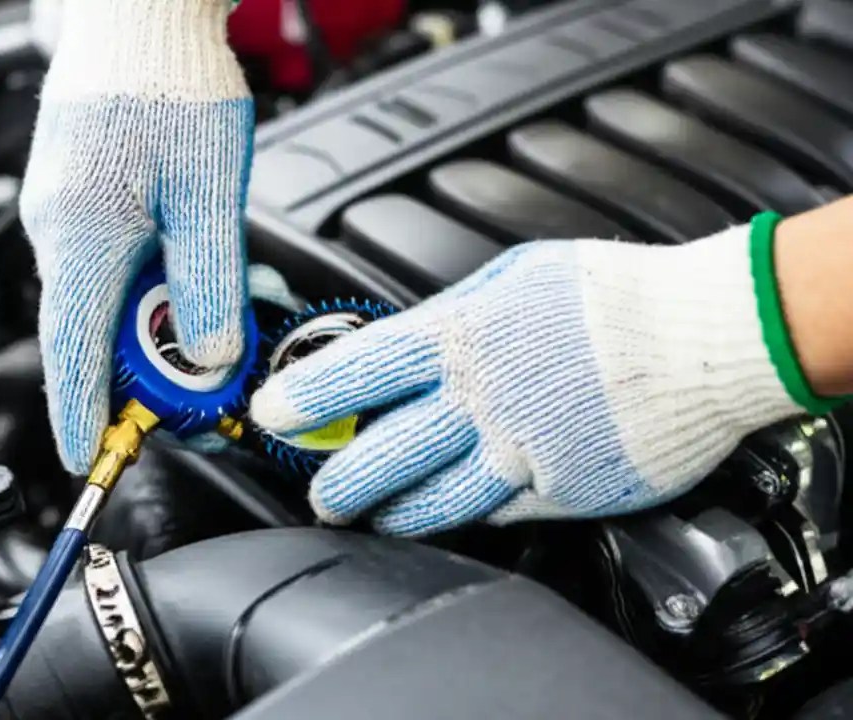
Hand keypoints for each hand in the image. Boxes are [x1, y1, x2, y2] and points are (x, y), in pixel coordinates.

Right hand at [20, 0, 252, 473]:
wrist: (141, 5)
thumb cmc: (172, 77)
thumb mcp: (210, 194)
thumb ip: (208, 285)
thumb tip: (208, 355)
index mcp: (81, 238)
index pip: (71, 356)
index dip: (81, 417)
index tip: (89, 461)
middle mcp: (55, 227)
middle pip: (89, 332)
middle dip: (138, 372)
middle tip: (193, 391)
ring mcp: (59, 206)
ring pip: (100, 296)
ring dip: (147, 324)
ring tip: (202, 327)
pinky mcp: (75, 188)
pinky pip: (102, 260)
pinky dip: (141, 284)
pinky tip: (182, 274)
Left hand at [250, 223, 804, 535]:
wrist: (710, 335)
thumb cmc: (617, 296)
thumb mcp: (517, 277)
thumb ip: (455, 317)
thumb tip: (410, 341)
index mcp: (463, 336)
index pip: (359, 371)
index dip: (306, 397)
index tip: (272, 414)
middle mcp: (481, 399)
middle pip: (382, 453)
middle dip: (338, 479)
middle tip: (321, 489)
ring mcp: (520, 451)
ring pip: (431, 500)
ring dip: (391, 512)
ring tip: (373, 515)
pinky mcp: (560, 492)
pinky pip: (497, 513)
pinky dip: (467, 513)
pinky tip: (452, 512)